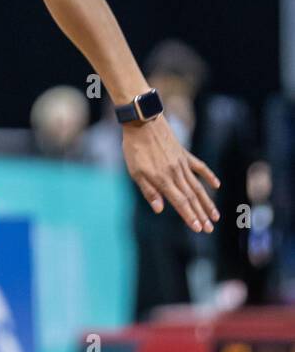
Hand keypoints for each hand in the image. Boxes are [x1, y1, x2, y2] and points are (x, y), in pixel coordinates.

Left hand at [122, 116, 219, 231]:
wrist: (143, 122)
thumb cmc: (135, 148)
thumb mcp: (135, 172)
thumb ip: (149, 191)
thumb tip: (160, 210)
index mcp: (163, 179)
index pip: (180, 202)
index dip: (189, 216)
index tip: (199, 228)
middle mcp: (176, 173)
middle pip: (191, 197)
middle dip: (201, 215)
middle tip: (210, 229)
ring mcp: (182, 163)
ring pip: (198, 186)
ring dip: (207, 202)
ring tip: (216, 216)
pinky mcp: (184, 154)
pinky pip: (199, 167)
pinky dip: (209, 176)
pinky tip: (216, 185)